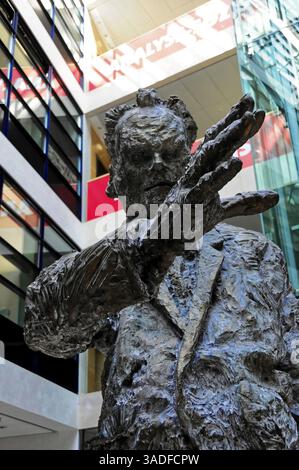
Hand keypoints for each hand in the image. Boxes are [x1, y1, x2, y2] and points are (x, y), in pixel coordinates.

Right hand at [165, 94, 277, 233]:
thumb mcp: (221, 210)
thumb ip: (246, 202)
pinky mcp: (189, 202)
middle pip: (216, 142)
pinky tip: (236, 161)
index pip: (220, 144)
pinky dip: (221, 174)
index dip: (237, 126)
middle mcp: (196, 173)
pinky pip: (206, 185)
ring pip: (210, 157)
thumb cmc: (188, 221)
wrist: (160, 241)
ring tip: (245, 120)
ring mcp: (191, 185)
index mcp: (203, 172)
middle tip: (250, 102)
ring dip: (228, 138)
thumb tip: (276, 197)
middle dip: (233, 121)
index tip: (256, 109)